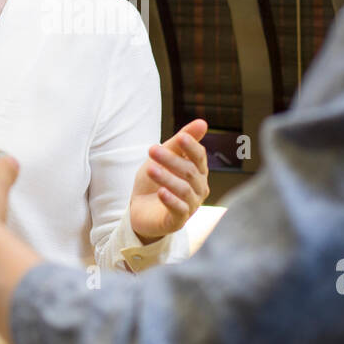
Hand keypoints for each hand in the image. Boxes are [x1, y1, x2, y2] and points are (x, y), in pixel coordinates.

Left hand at [127, 118, 209, 242]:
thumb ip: (179, 142)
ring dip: (166, 178)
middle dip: (171, 160)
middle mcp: (199, 188)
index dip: (191, 147)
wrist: (140, 209)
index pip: (199, 156)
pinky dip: (170, 200)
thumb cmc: (155, 181)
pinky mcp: (178, 220)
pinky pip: (178, 209)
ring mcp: (191, 205)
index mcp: (198, 171)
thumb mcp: (163, 158)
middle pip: (189, 171)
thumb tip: (203, 122)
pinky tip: (161, 192)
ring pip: (183, 189)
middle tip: (152, 150)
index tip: (180, 137)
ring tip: (150, 169)